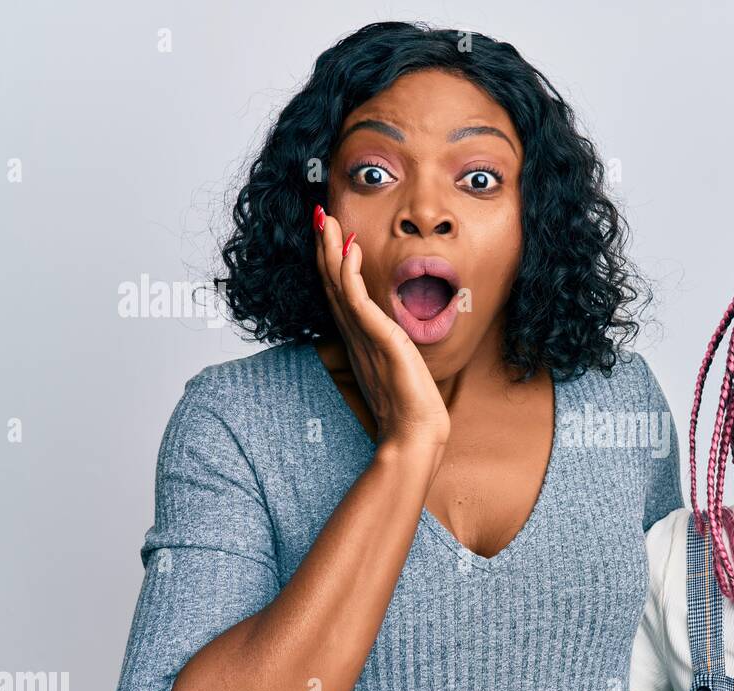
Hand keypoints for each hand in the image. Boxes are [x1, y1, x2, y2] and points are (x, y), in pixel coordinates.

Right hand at [313, 206, 450, 451]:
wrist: (414, 433)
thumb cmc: (408, 408)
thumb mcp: (395, 369)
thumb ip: (388, 350)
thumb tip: (391, 339)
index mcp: (358, 340)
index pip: (340, 293)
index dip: (331, 262)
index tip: (328, 234)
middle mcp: (355, 335)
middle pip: (332, 282)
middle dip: (325, 247)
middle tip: (319, 214)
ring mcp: (363, 336)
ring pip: (338, 285)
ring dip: (331, 250)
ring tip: (327, 219)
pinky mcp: (377, 339)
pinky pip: (356, 300)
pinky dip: (349, 273)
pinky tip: (350, 249)